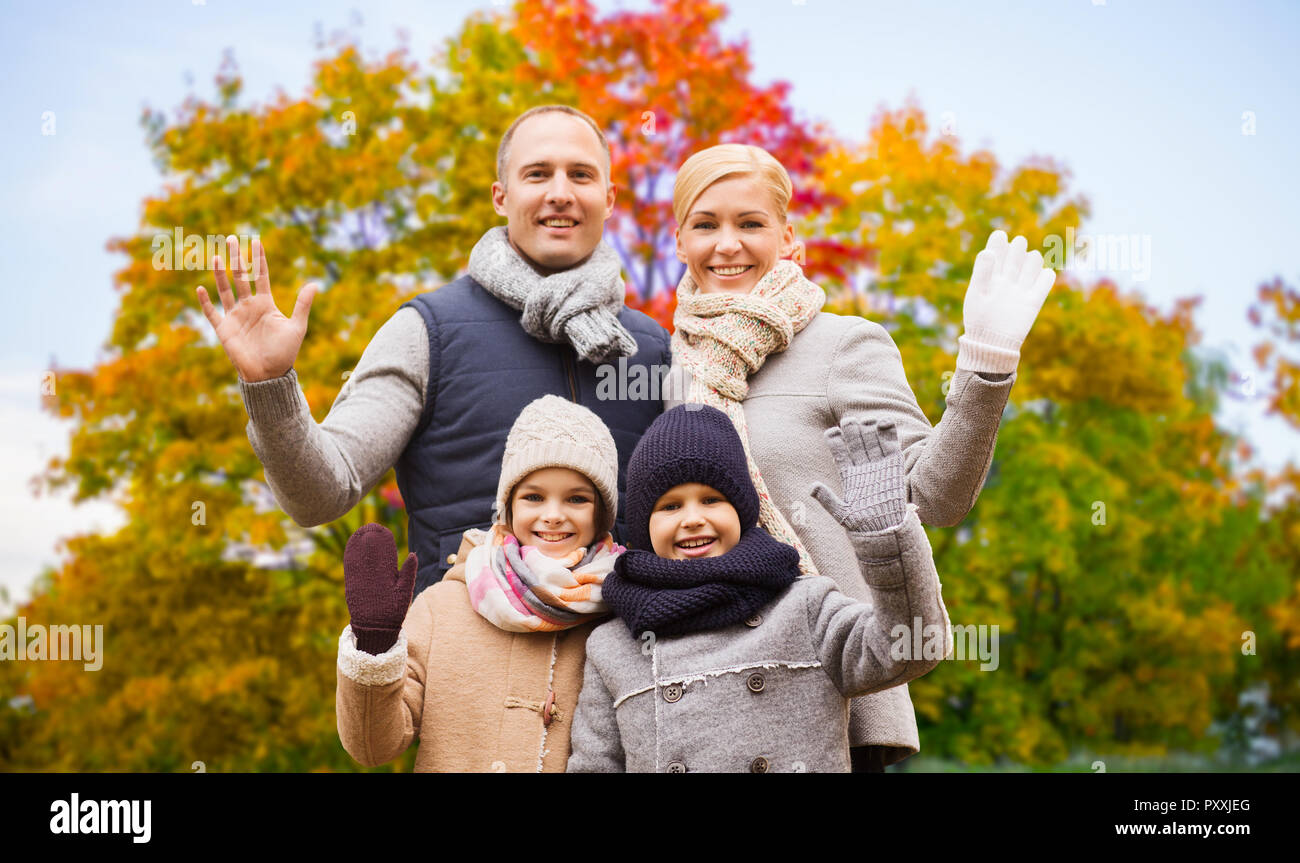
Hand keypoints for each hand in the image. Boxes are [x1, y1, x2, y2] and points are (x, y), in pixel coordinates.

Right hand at [196, 236, 317, 382]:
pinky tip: (200, 288)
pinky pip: (212, 313)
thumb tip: (315, 284)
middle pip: (240, 277)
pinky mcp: (224, 329)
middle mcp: (249, 306)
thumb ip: (303, 305)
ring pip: (225, 290)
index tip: (256, 241)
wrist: (269, 375)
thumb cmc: (284, 353)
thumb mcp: (297, 327)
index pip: (260, 276)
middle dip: (236, 258)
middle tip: (231, 238)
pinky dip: (205, 302)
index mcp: (266, 304)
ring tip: (214, 256)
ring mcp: (235, 316)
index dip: (258, 259)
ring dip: (219, 273)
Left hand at [343, 523, 417, 654]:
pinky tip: (352, 545)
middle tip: (371, 527)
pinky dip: (350, 553)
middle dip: (369, 537)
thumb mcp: (405, 592)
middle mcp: (370, 575)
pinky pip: (349, 564)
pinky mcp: (350, 583)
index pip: (383, 551)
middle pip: (368, 549)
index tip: (382, 529)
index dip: (382, 538)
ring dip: (358, 542)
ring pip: (357, 555)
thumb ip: (408, 573)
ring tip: (361, 532)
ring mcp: (358, 579)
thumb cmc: (392, 611)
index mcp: (385, 575)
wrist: (373, 628)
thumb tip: (413, 554)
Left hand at [809, 418, 906, 532]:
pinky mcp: (894, 466)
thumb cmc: (862, 524)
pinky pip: (891, 446)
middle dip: (852, 430)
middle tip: (849, 422)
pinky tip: (883, 422)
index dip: (835, 441)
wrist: (886, 530)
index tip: (831, 432)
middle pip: (855, 442)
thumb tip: (812, 487)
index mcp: (848, 475)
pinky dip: (889, 433)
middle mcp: (862, 467)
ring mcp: (878, 465)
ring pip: (872, 441)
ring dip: (868, 428)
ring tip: (866, 420)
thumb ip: (827, 499)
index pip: (839, 453)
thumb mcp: (842, 513)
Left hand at [957, 230, 1056, 373]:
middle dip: (1018, 247)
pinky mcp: (1033, 301)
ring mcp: (1020, 288)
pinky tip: (1042, 276)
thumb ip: (982, 272)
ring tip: (1029, 260)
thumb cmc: (979, 319)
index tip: (1000, 235)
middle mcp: (1006, 278)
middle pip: (1017, 253)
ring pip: (1033, 261)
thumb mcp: (976, 295)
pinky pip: (1046, 280)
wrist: (991, 345)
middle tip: (1018, 246)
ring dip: (1032, 258)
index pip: (996, 250)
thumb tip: (988, 251)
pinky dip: (1046, 275)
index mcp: (989, 275)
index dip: (999, 241)